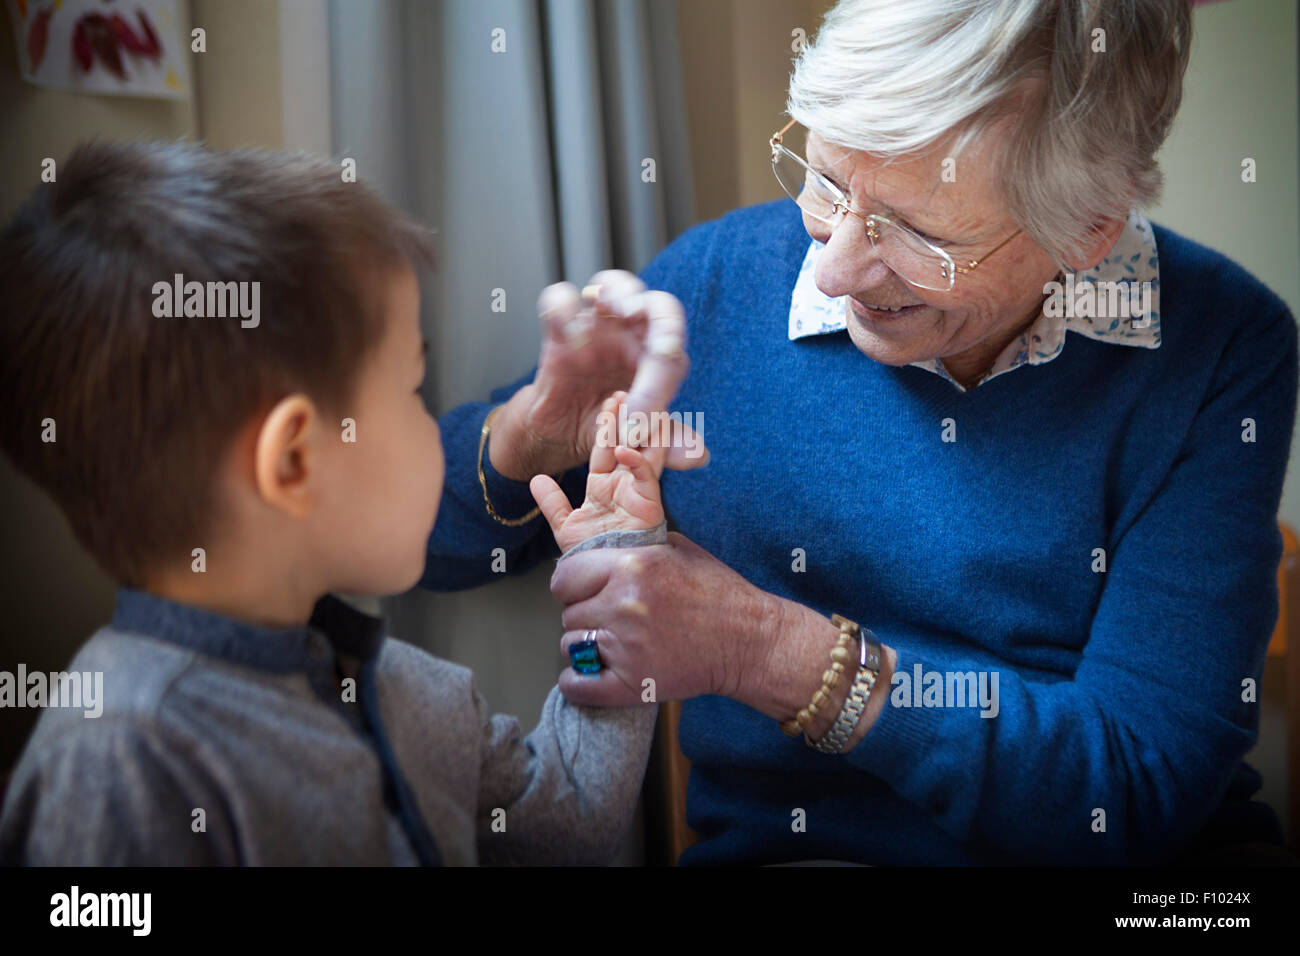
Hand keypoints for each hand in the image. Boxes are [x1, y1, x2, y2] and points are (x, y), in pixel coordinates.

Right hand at [488, 271, 706, 480]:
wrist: (563, 433)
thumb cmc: (608, 427)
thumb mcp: (635, 442)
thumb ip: (665, 444)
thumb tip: (699, 456)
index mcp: (659, 360)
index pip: (672, 352)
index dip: (660, 377)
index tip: (639, 416)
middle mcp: (635, 335)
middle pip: (657, 304)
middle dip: (655, 312)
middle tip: (645, 327)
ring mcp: (600, 326)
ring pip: (614, 283)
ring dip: (616, 289)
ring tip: (609, 305)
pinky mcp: (560, 328)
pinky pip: (561, 299)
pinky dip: (562, 306)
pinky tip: (564, 332)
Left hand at [529, 392, 666, 552]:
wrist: (601, 577)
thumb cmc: (589, 557)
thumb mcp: (565, 526)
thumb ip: (553, 503)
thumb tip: (536, 480)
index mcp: (605, 486)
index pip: (605, 448)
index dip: (606, 426)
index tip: (607, 402)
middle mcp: (625, 486)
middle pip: (628, 444)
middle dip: (626, 420)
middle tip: (623, 393)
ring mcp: (639, 493)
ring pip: (644, 454)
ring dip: (641, 431)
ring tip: (637, 405)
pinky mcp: (650, 504)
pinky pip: (646, 477)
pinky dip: (636, 462)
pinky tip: (624, 450)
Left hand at [548, 532, 774, 705]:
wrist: (749, 641)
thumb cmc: (718, 593)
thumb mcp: (677, 550)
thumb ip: (632, 548)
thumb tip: (595, 553)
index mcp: (632, 566)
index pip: (564, 577)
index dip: (571, 585)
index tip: (583, 592)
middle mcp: (623, 604)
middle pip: (568, 613)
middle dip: (584, 616)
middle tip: (609, 621)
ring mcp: (626, 647)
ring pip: (570, 647)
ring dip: (585, 647)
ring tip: (612, 645)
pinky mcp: (632, 683)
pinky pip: (576, 685)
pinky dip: (578, 682)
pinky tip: (592, 675)